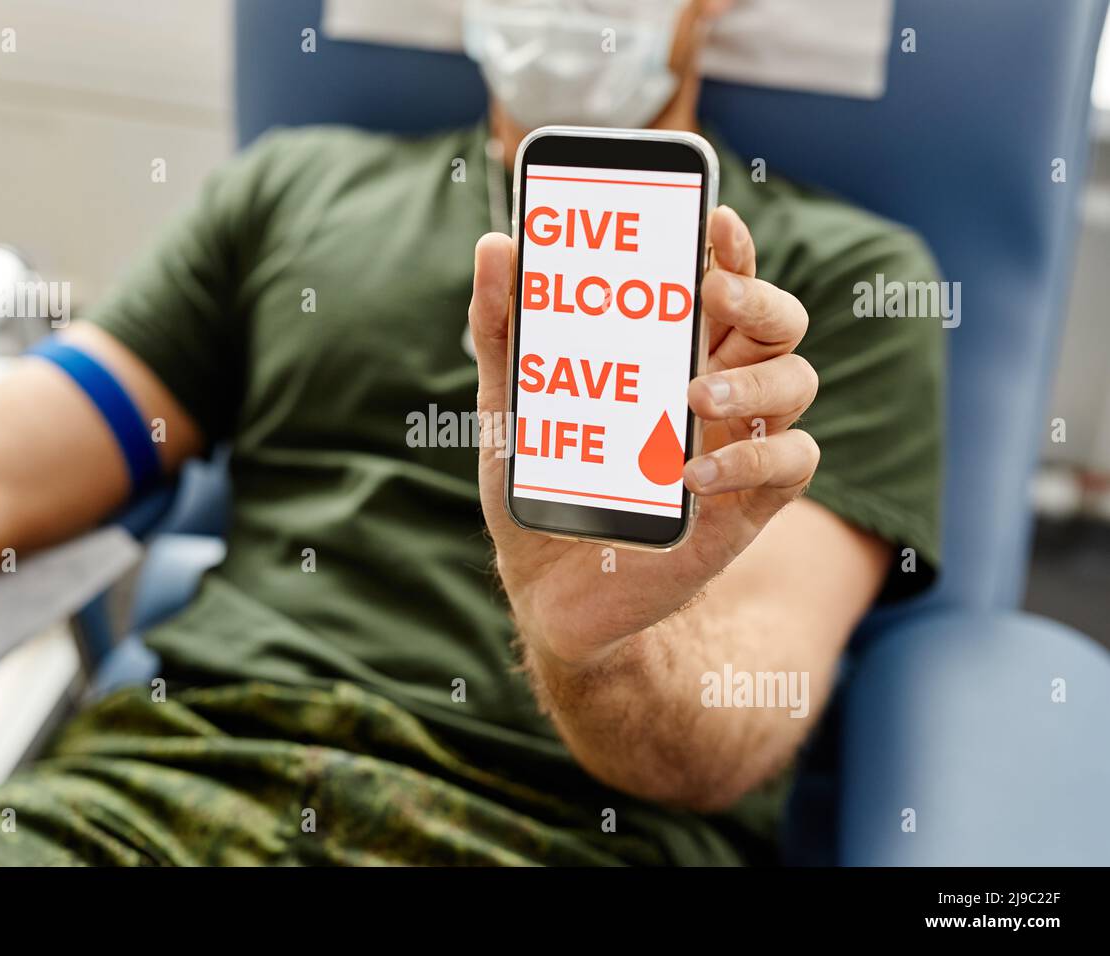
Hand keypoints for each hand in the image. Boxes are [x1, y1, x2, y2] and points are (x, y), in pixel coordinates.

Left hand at [468, 205, 819, 671]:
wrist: (546, 586)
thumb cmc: (541, 482)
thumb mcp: (509, 402)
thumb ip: (503, 327)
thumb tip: (497, 245)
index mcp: (675, 356)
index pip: (720, 286)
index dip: (728, 248)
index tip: (713, 217)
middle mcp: (719, 392)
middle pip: (778, 325)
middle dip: (759, 297)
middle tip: (712, 294)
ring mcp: (738, 446)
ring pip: (798, 385)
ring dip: (758, 381)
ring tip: (695, 394)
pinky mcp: (744, 507)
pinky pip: (791, 465)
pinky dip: (752, 459)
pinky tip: (694, 469)